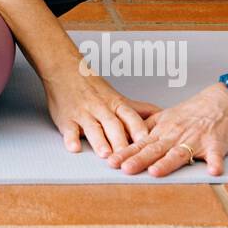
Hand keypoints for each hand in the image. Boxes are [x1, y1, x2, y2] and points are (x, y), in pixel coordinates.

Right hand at [42, 57, 163, 156]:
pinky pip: (68, 129)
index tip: (148, 143)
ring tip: (105, 154)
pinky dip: (70, 138)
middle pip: (113, 126)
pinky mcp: (66, 118)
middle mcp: (101, 109)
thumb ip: (139, 110)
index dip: (139, 131)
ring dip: (99, 141)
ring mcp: (83, 114)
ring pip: (93, 128)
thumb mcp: (118, 97)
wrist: (64, 69)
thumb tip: (163, 116)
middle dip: (121, 142)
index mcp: (116, 105)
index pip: (131, 118)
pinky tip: (74, 147)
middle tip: (127, 158)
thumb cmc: (92, 88)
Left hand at [107, 84, 227, 176]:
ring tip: (156, 172)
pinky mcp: (215, 144)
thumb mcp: (164, 118)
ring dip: (167, 163)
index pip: (140, 144)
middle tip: (125, 168)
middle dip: (139, 159)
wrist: (219, 103)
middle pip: (155, 149)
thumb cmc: (190, 114)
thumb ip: (146, 129)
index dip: (126, 153)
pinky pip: (216, 155)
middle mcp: (176, 135)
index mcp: (163, 131)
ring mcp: (195, 140)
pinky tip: (212, 171)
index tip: (112, 162)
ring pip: (179, 152)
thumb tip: (125, 139)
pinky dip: (215, 163)